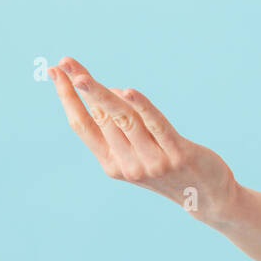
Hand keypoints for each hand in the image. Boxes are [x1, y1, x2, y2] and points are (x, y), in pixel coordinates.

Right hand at [49, 56, 239, 224]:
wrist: (207, 198)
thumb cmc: (169, 168)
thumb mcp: (140, 152)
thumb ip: (122, 127)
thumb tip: (107, 90)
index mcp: (112, 164)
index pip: (83, 126)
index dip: (67, 98)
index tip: (54, 72)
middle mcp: (128, 164)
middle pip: (101, 118)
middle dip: (81, 88)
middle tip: (64, 63)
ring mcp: (152, 160)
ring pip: (123, 119)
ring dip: (102, 95)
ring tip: (83, 76)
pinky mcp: (177, 154)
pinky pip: (156, 125)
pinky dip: (142, 106)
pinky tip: (129, 91)